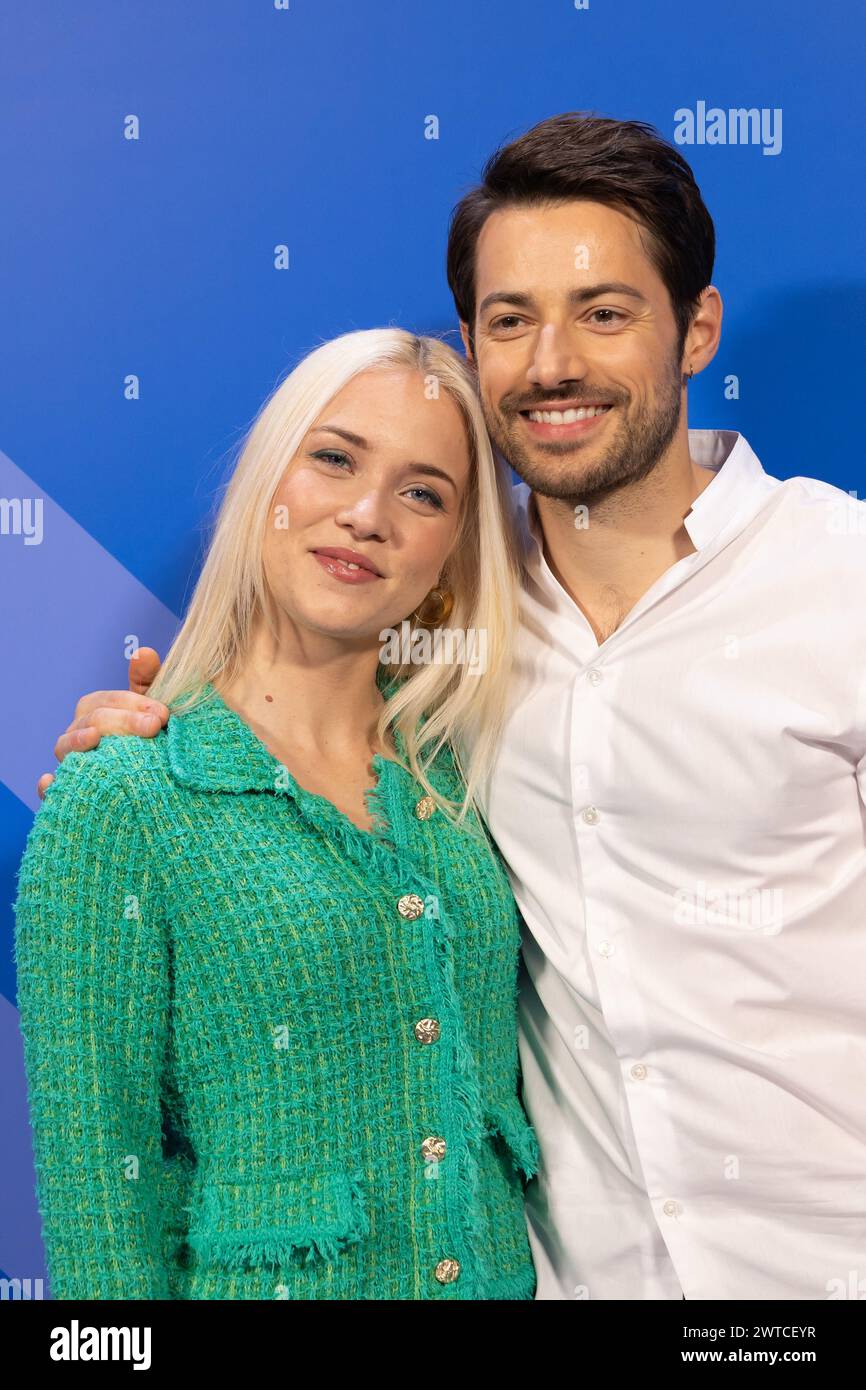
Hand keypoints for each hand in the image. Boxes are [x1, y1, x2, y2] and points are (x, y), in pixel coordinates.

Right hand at [36, 648, 167, 799]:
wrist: (156, 781)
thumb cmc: (150, 738)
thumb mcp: (152, 710)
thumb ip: (149, 681)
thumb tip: (145, 653)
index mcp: (96, 710)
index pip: (108, 700)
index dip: (134, 702)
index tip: (163, 713)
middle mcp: (79, 733)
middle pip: (92, 720)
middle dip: (123, 720)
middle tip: (154, 726)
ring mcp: (73, 760)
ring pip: (64, 747)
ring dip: (77, 741)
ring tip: (95, 738)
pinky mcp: (72, 788)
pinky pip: (52, 788)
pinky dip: (48, 785)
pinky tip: (51, 782)